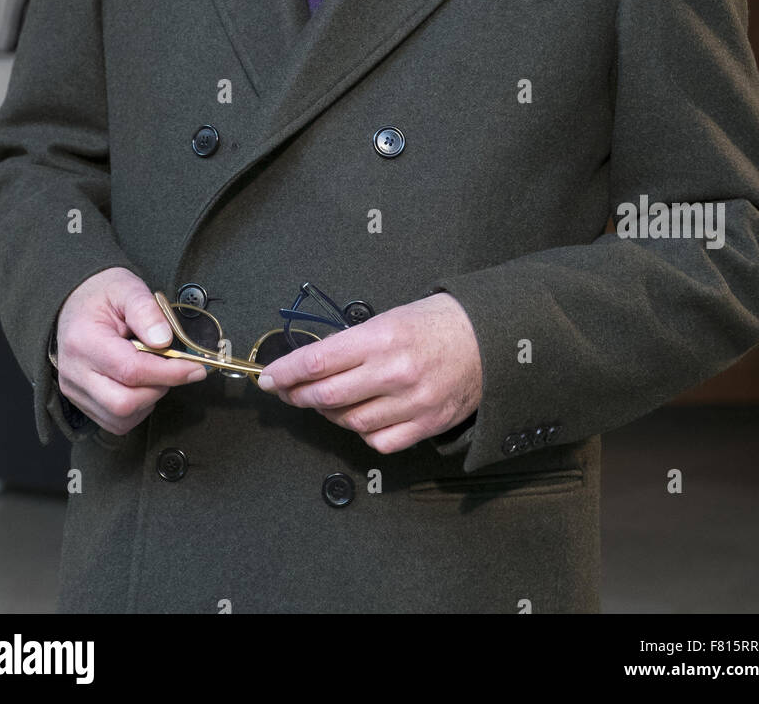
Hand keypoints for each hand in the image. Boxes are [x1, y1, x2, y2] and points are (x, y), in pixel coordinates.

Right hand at [54, 267, 206, 434]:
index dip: (169, 373)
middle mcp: (74, 371)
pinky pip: (114, 421)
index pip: (131, 370)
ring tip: (155, 372)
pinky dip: (137, 409)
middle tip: (173, 368)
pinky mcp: (80, 400)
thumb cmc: (102, 294)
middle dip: (159, 389)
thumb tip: (165, 341)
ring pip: (120, 418)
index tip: (195, 368)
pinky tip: (142, 384)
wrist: (74, 301)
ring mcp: (74, 389)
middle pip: (124, 403)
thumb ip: (147, 312)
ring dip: (149, 401)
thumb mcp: (127, 289)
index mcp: (84, 341)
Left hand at [256, 292, 481, 453]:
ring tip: (325, 402)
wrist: (489, 340)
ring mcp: (411, 402)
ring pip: (350, 422)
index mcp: (382, 337)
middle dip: (298, 396)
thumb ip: (353, 343)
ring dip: (328, 414)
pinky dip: (362, 432)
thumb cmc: (436, 323)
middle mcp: (394, 372)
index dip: (286, 373)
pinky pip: (379, 441)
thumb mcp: (390, 318)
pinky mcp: (426, 425)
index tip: (269, 378)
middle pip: (326, 396)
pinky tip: (360, 418)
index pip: (318, 361)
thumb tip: (313, 365)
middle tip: (287, 392)